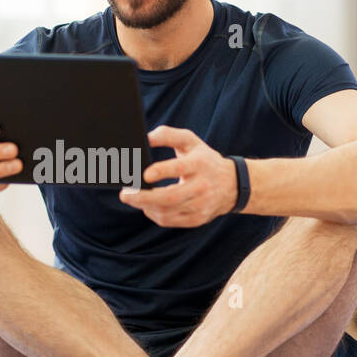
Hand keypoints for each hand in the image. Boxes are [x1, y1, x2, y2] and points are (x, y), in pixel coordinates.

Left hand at [118, 125, 237, 227]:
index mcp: (199, 164)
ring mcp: (200, 205)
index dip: (162, 171)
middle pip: (170, 197)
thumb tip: (145, 138)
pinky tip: (147, 206)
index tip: (145, 174)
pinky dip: (154, 214)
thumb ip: (168, 134)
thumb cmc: (204, 159)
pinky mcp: (197, 219)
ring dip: (145, 206)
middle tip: (125, 194)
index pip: (180, 168)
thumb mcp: (190, 141)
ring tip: (132, 198)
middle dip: (144, 197)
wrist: (232, 185)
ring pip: (167, 212)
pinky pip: (170, 221)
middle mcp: (201, 187)